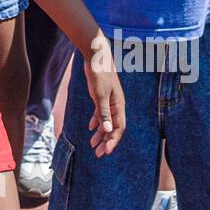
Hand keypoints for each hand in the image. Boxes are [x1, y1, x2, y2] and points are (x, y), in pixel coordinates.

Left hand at [83, 35, 125, 156]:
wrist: (96, 55)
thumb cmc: (99, 73)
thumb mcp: (99, 94)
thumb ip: (103, 112)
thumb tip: (108, 130)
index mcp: (119, 105)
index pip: (119, 128)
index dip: (113, 141)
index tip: (105, 152)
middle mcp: (116, 105)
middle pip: (113, 128)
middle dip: (106, 141)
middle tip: (98, 154)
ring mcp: (110, 100)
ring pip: (106, 121)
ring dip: (100, 134)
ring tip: (92, 145)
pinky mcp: (102, 95)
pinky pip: (101, 113)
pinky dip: (97, 121)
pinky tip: (90, 127)